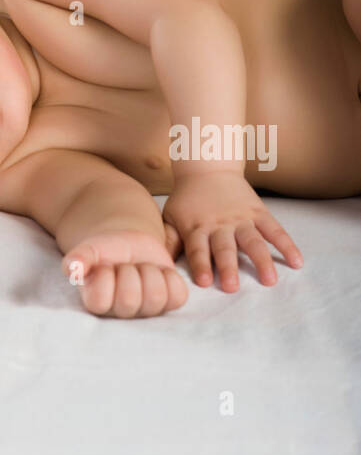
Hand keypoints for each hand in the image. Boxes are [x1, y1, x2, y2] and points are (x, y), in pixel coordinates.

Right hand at [61, 229, 187, 317]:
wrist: (129, 243)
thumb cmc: (106, 250)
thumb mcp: (90, 250)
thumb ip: (78, 258)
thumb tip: (72, 269)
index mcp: (97, 303)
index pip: (100, 300)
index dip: (104, 276)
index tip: (104, 266)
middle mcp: (122, 313)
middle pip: (129, 299)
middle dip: (128, 272)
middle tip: (125, 265)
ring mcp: (148, 310)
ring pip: (156, 297)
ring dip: (150, 272)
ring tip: (141, 267)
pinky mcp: (170, 302)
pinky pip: (178, 296)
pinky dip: (171, 277)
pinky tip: (158, 272)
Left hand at [162, 172, 303, 290]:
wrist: (207, 167)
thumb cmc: (186, 199)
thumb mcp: (170, 216)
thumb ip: (168, 240)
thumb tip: (157, 263)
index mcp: (197, 227)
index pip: (198, 248)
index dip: (200, 264)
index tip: (204, 282)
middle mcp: (220, 224)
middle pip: (224, 247)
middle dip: (228, 267)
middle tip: (232, 287)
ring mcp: (241, 218)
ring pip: (253, 240)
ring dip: (262, 260)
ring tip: (270, 280)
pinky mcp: (259, 213)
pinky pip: (275, 229)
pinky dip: (287, 245)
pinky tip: (297, 262)